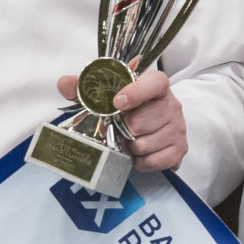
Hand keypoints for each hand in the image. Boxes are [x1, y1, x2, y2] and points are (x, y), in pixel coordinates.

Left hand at [56, 67, 189, 172]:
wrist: (156, 127)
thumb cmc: (131, 109)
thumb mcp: (107, 96)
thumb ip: (85, 88)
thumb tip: (64, 83)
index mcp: (157, 86)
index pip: (156, 82)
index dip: (137, 92)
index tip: (117, 103)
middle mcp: (173, 105)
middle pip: (142, 121)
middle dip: (124, 129)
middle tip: (121, 128)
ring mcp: (179, 129)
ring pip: (144, 144)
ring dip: (131, 147)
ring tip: (129, 140)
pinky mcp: (180, 150)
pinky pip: (153, 161)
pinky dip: (141, 162)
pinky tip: (140, 153)